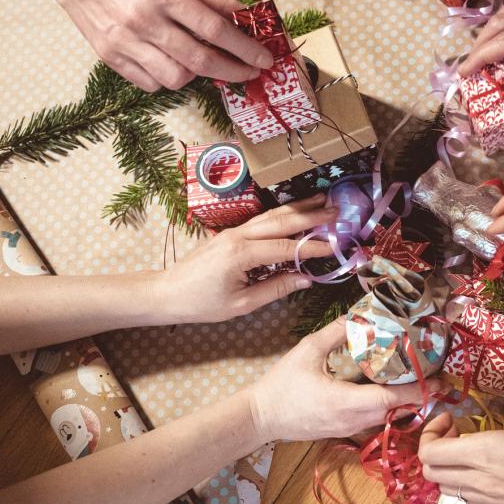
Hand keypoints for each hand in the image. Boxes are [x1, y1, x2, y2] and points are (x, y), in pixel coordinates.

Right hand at [0, 0, 273, 91]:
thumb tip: (243, 14)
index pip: (214, 30)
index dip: (244, 48)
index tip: (264, 57)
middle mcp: (142, 20)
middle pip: (199, 60)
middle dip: (233, 70)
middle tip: (250, 71)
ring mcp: (123, 42)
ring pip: (176, 78)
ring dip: (198, 75)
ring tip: (205, 62)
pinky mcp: (108, 56)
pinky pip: (149, 83)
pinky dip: (168, 79)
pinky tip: (173, 63)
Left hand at [150, 196, 335, 323]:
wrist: (167, 292)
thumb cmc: (201, 303)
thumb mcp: (241, 304)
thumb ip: (275, 289)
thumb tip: (306, 279)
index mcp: (241, 254)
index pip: (285, 247)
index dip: (312, 247)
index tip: (335, 245)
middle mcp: (238, 236)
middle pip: (281, 221)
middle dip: (311, 215)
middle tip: (336, 210)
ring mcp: (233, 231)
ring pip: (271, 215)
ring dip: (298, 207)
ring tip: (322, 199)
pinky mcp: (230, 232)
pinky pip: (261, 220)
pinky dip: (282, 214)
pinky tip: (295, 211)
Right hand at [249, 318, 444, 441]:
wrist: (259, 417)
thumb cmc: (281, 385)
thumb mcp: (307, 350)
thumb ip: (335, 332)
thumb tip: (358, 314)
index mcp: (346, 402)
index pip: (392, 399)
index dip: (418, 390)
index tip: (439, 380)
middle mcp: (352, 420)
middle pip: (396, 411)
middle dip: (418, 395)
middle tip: (434, 374)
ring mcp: (348, 429)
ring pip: (386, 418)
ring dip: (404, 402)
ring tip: (418, 380)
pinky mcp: (342, 432)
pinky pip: (373, 421)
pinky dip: (386, 407)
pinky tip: (389, 390)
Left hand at [419, 366, 503, 503]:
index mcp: (484, 453)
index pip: (430, 452)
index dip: (430, 432)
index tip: (453, 417)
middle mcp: (479, 480)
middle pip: (431, 473)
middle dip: (436, 448)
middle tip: (458, 430)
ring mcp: (490, 500)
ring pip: (448, 488)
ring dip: (450, 467)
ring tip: (473, 448)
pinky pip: (469, 499)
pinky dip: (467, 482)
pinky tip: (492, 468)